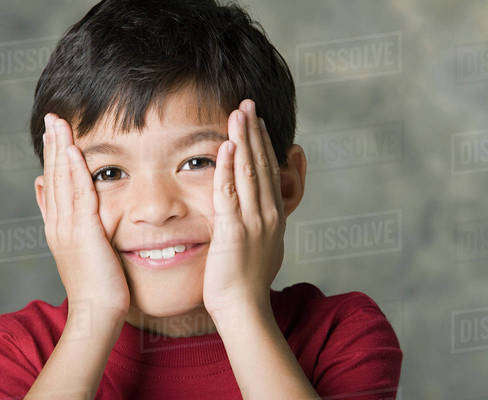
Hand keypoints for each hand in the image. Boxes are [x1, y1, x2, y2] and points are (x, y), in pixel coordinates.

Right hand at [41, 113, 129, 318]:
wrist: (97, 313)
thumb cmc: (96, 286)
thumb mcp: (80, 252)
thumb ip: (71, 226)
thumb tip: (61, 205)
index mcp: (58, 227)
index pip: (53, 184)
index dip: (51, 158)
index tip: (52, 135)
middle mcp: (57, 224)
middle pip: (53, 176)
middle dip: (52, 145)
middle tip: (51, 118)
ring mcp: (67, 228)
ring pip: (62, 180)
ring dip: (59, 149)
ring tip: (57, 122)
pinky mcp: (84, 233)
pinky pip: (79, 194)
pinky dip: (74, 170)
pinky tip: (72, 149)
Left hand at [202, 100, 285, 317]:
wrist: (245, 307)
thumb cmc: (249, 280)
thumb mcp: (266, 246)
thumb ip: (266, 223)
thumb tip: (266, 212)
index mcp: (275, 215)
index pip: (269, 170)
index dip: (263, 143)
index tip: (257, 121)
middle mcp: (269, 213)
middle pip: (261, 164)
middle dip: (254, 131)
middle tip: (248, 103)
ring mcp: (253, 221)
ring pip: (248, 172)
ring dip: (243, 140)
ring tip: (238, 113)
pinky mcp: (234, 230)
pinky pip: (229, 193)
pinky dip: (227, 168)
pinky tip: (225, 146)